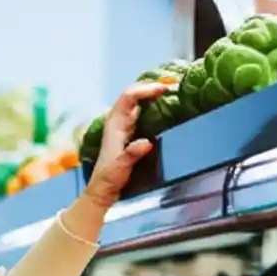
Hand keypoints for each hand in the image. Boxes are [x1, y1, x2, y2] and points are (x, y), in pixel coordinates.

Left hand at [83, 82, 170, 208]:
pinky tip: (165, 108)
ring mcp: (124, 126)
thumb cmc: (109, 178)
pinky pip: (142, 113)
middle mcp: (118, 121)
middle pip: (134, 94)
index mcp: (115, 124)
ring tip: (172, 92)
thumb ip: (131, 155)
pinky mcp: (130, 133)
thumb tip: (146, 143)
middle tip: (173, 85)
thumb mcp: (120, 168)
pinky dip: (153, 106)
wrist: (103, 190)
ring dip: (153, 95)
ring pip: (138, 103)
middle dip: (151, 87)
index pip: (129, 97)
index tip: (164, 89)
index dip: (146, 89)